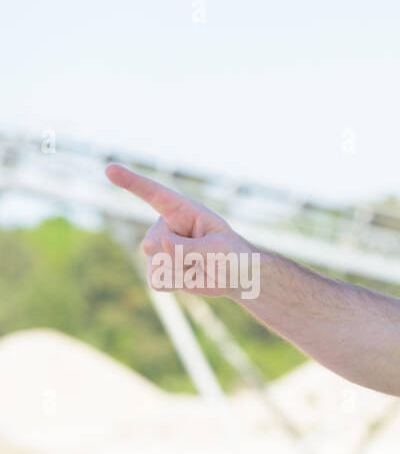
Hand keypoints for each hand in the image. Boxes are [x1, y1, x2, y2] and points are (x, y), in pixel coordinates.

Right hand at [105, 164, 254, 297]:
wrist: (235, 277)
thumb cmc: (232, 255)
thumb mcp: (219, 248)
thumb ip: (190, 246)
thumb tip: (158, 244)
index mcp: (183, 211)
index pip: (154, 194)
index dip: (131, 182)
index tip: (109, 169)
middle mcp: (167, 227)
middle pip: (152, 243)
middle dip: (177, 255)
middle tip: (205, 257)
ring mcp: (160, 248)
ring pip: (155, 264)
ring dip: (181, 272)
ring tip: (199, 266)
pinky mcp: (159, 269)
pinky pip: (156, 280)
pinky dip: (176, 283)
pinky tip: (190, 277)